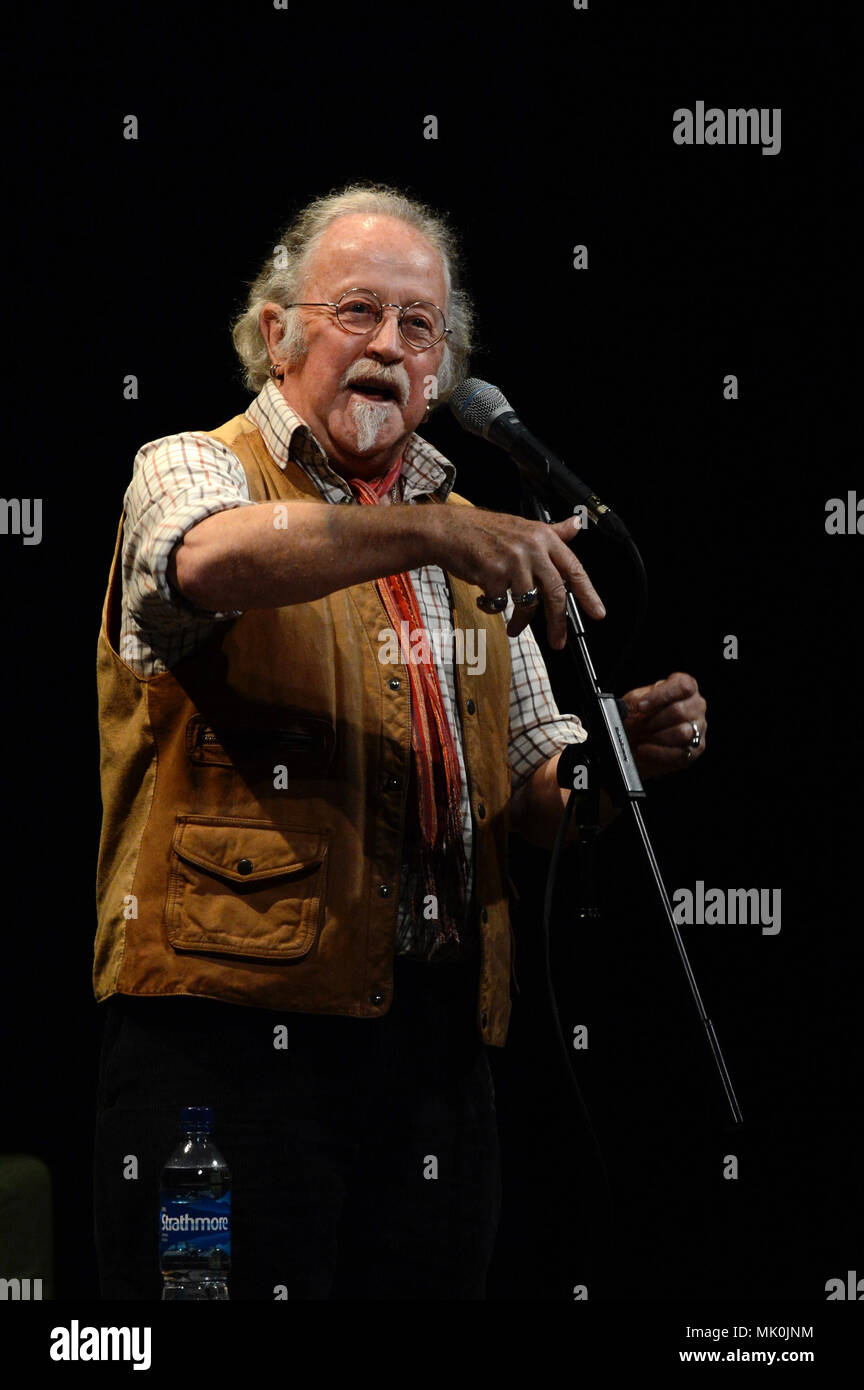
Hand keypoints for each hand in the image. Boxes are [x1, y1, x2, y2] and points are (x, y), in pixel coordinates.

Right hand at [428, 508, 604, 648]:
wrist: (448, 530)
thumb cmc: (485, 531)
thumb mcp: (524, 527)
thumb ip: (552, 532)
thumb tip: (576, 525)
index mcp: (543, 537)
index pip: (573, 569)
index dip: (588, 594)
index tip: (598, 613)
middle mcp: (531, 548)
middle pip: (555, 593)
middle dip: (558, 622)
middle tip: (559, 641)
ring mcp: (512, 561)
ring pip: (528, 604)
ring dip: (520, 622)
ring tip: (514, 628)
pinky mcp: (492, 574)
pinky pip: (500, 604)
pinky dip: (492, 608)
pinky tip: (484, 599)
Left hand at [621, 672, 706, 779]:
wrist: (636, 737)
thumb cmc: (638, 714)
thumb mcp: (634, 701)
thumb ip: (637, 700)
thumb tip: (638, 705)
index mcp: (685, 686)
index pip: (682, 686)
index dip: (660, 696)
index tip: (640, 706)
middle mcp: (696, 705)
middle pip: (680, 711)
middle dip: (653, 720)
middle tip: (638, 725)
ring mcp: (699, 728)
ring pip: (682, 733)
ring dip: (656, 737)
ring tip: (641, 737)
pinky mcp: (696, 749)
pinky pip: (679, 753)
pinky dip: (657, 753)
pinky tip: (644, 749)